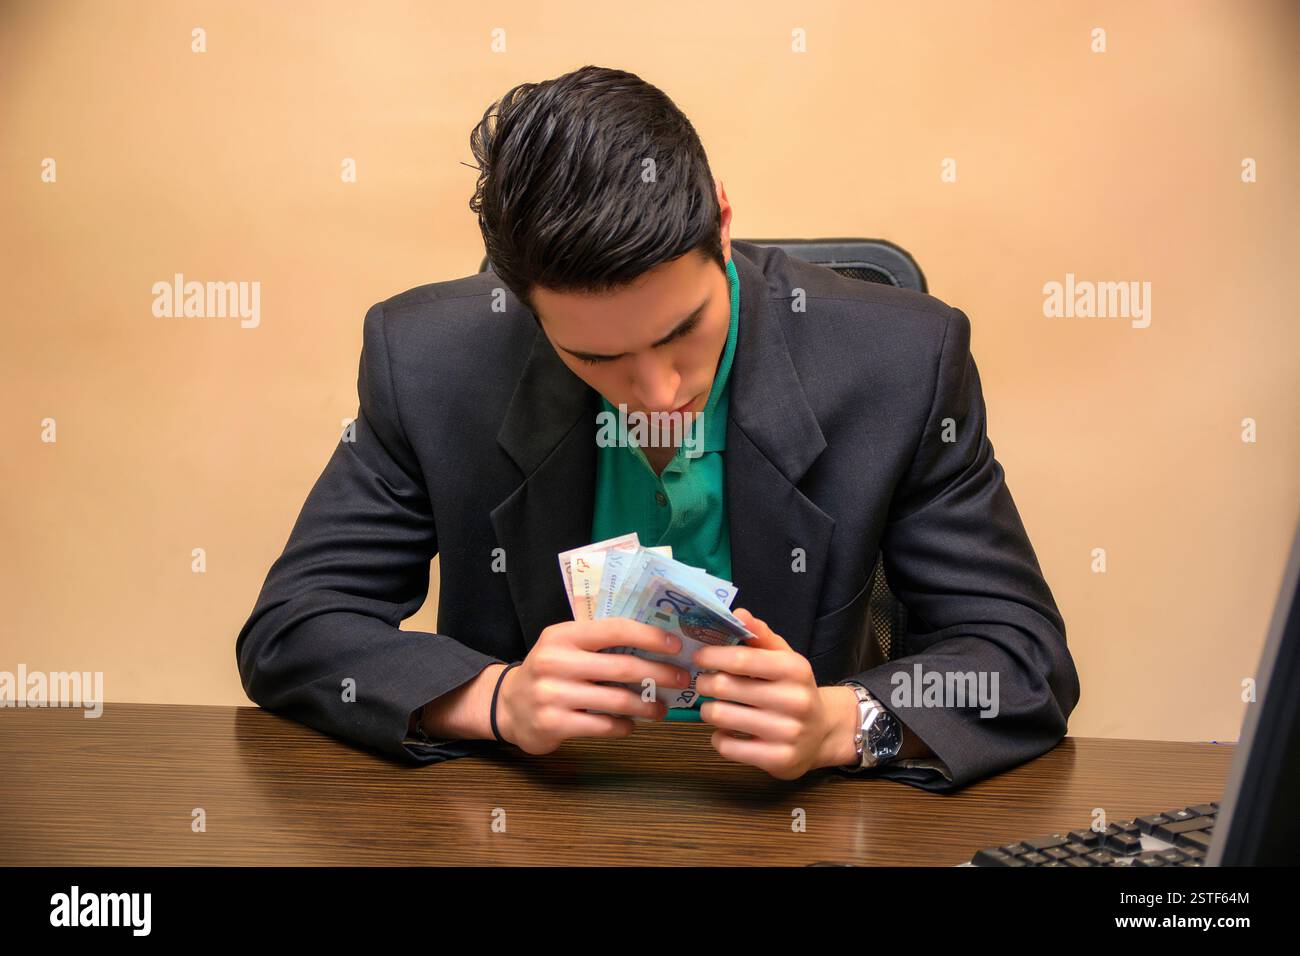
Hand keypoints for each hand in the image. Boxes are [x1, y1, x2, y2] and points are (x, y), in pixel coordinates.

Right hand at [496, 618, 693, 754]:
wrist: (508, 706)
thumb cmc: (549, 672)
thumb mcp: (565, 647)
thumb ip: (599, 643)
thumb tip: (655, 644)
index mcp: (562, 635)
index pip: (614, 629)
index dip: (649, 636)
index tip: (675, 645)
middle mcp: (555, 661)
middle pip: (622, 667)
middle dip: (659, 674)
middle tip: (681, 680)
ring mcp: (552, 694)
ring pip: (616, 700)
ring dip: (646, 705)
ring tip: (661, 709)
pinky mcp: (553, 723)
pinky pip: (603, 725)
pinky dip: (624, 725)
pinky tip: (631, 724)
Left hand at [693, 608, 857, 779]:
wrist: (823, 732)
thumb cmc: (794, 689)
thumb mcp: (785, 658)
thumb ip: (760, 636)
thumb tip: (739, 613)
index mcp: (795, 669)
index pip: (741, 659)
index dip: (712, 656)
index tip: (698, 656)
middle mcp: (795, 700)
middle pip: (725, 687)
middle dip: (705, 683)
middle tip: (703, 683)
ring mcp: (788, 733)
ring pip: (722, 717)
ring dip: (708, 710)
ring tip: (713, 707)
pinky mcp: (778, 759)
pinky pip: (727, 746)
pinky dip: (718, 738)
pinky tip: (725, 731)